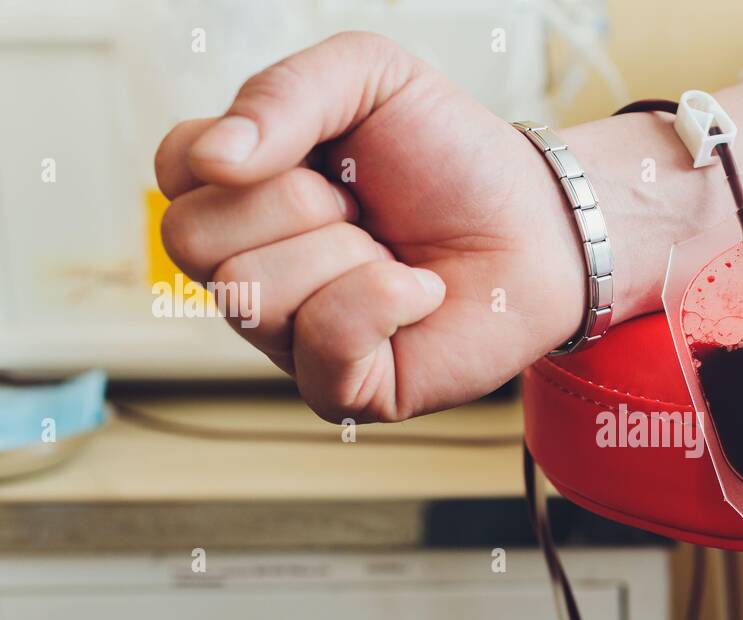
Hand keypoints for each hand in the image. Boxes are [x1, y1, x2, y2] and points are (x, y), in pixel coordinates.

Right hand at [155, 31, 586, 421]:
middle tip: (361, 206)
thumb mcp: (370, 78)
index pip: (175, 171)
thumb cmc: (453, 160)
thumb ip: (282, 93)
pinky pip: (324, 343)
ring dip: (346, 253)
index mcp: (242, 196)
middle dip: (296, 204)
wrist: (537, 224)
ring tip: (391, 250)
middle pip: (194, 241)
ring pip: (251, 294)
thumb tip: (214, 160)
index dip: (244, 151)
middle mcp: (252, 270)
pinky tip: (418, 293)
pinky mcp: (338, 389)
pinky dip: (384, 301)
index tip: (321, 151)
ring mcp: (288, 337)